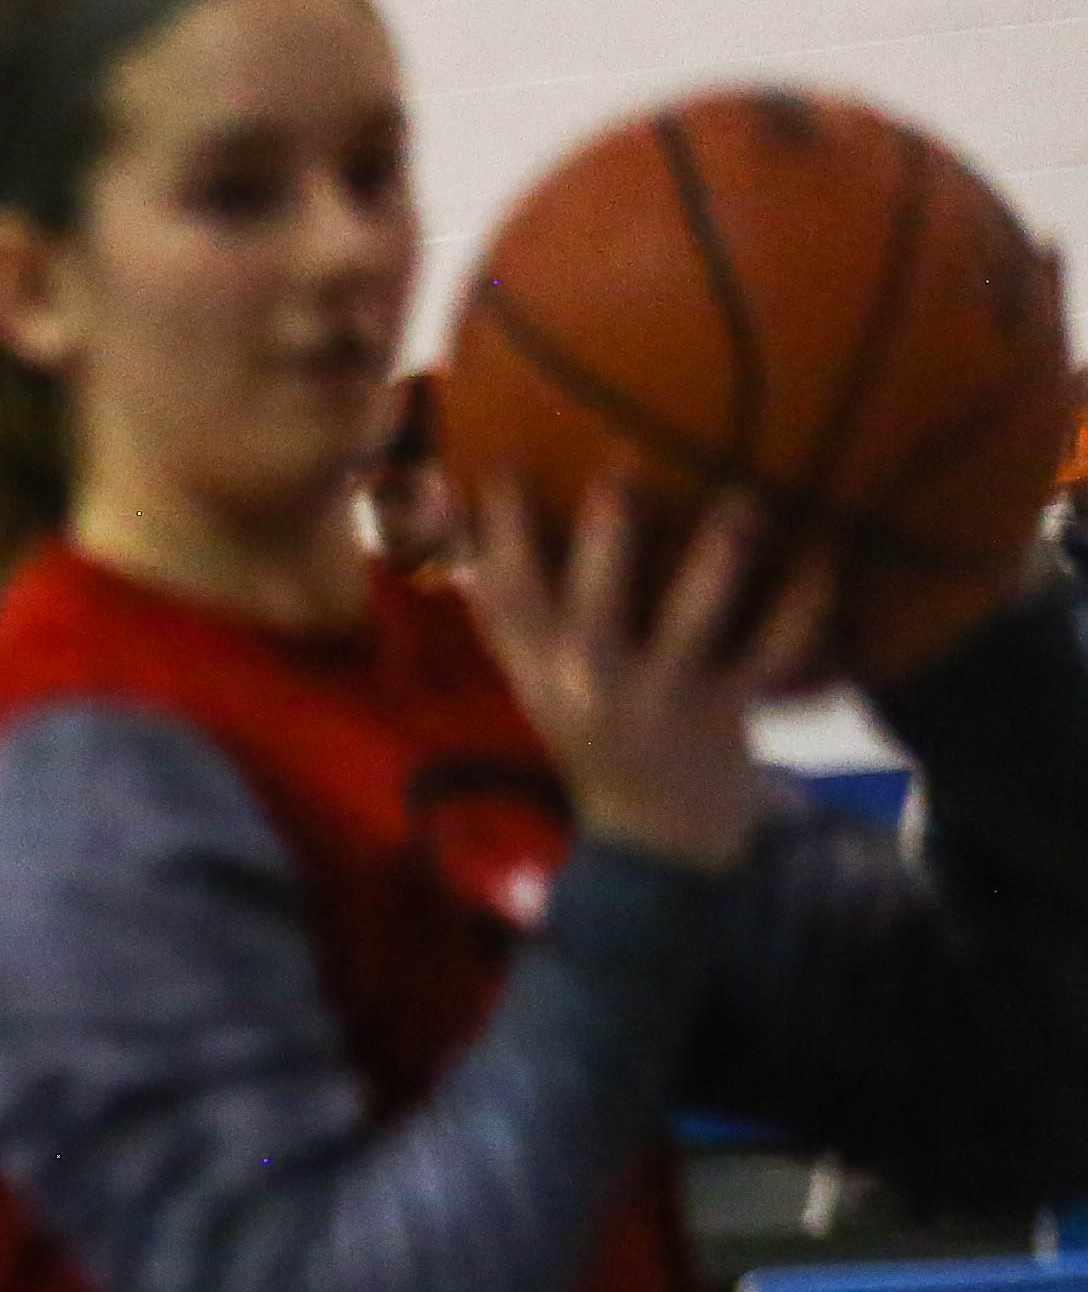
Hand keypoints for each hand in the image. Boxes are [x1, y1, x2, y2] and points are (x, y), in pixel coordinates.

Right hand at [458, 485, 822, 872]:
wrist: (655, 833)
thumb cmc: (597, 729)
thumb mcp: (541, 680)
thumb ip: (516, 612)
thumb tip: (468, 511)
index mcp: (539, 669)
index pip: (504, 594)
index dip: (498, 529)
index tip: (504, 458)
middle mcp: (591, 684)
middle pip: (591, 605)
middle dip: (607, 536)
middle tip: (624, 460)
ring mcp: (662, 700)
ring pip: (691, 623)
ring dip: (718, 559)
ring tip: (742, 498)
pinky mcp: (727, 712)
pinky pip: (771, 651)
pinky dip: (804, 605)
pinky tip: (822, 554)